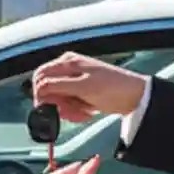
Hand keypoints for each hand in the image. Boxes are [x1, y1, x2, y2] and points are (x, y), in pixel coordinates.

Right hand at [31, 52, 147, 122]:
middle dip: (58, 103)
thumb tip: (39, 88)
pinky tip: (87, 112)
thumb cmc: (112, 87)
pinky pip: (69, 104)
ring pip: (58, 100)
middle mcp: (68, 69)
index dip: (41, 93)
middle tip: (71, 110)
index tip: (48, 107)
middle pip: (47, 89)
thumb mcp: (83, 87)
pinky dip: (76, 111)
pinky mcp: (81, 92)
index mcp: (67, 62)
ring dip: (68, 109)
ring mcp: (74, 81)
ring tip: (84, 111)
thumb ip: (58, 86)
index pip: (40, 76)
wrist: (135, 96)